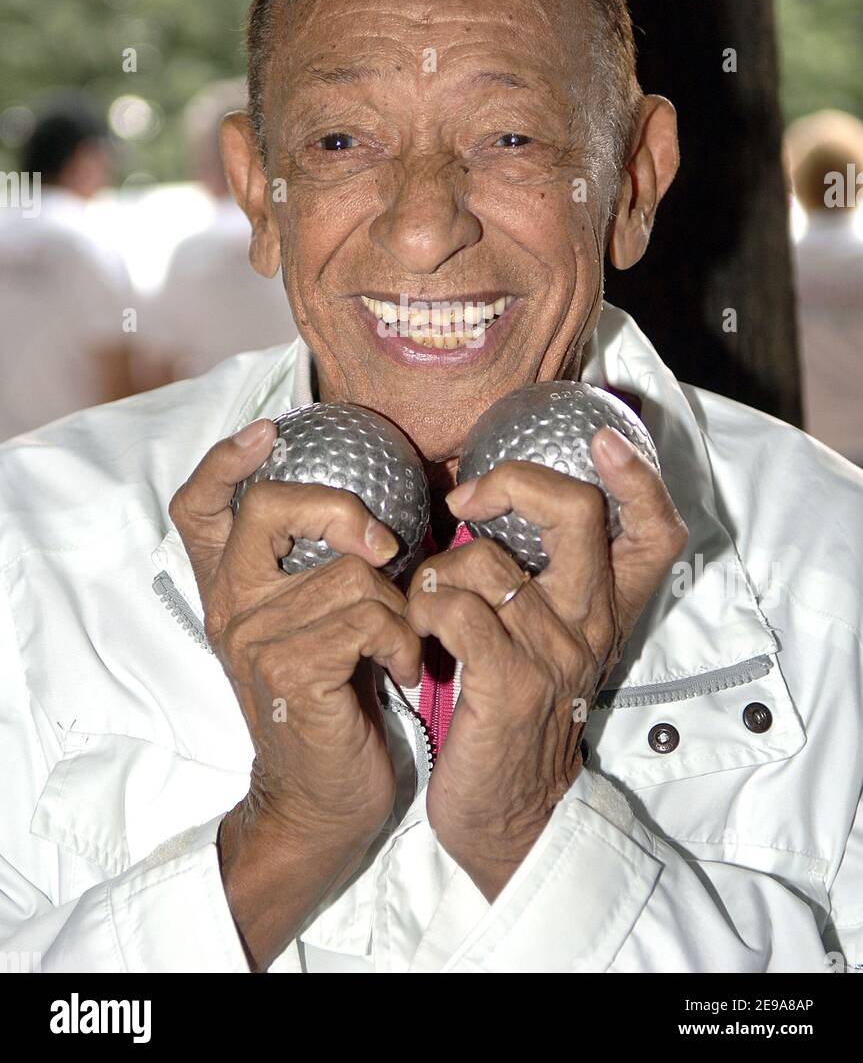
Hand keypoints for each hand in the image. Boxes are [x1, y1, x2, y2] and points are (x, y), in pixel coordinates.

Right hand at [169, 419, 421, 967]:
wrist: (322, 800)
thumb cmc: (334, 702)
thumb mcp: (317, 625)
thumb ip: (318, 569)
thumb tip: (373, 512)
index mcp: (231, 590)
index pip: (197, 507)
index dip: (225, 460)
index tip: (268, 434)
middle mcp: (231, 606)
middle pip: (268, 507)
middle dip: (338, 510)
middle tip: (381, 546)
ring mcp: (255, 637)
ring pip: (348, 571)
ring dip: (397, 608)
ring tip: (397, 646)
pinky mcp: (291, 668)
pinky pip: (368, 615)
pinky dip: (401, 640)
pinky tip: (400, 669)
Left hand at [406, 426, 686, 899]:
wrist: (510, 817)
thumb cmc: (509, 716)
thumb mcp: (542, 644)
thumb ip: (530, 581)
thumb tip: (476, 505)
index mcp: (603, 610)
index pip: (655, 531)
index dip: (639, 478)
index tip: (605, 440)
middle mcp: (588, 624)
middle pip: (578, 515)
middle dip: (516, 483)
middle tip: (468, 499)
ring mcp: (553, 654)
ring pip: (489, 562)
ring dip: (437, 568)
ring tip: (422, 597)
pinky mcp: (509, 686)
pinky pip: (458, 612)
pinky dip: (424, 608)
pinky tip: (416, 630)